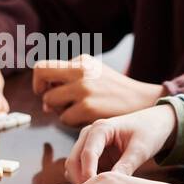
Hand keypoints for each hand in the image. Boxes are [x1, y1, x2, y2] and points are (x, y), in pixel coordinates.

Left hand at [32, 55, 164, 125]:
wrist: (144, 102)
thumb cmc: (116, 92)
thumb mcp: (95, 74)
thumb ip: (70, 81)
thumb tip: (44, 101)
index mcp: (81, 61)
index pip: (43, 66)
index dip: (38, 81)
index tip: (46, 91)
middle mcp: (80, 70)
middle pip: (41, 76)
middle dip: (44, 94)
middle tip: (57, 104)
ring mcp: (84, 88)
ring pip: (51, 101)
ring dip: (60, 111)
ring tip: (79, 112)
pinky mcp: (88, 107)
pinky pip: (64, 119)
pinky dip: (72, 123)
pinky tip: (87, 119)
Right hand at [65, 103, 178, 183]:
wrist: (153, 123)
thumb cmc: (148, 132)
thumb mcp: (140, 149)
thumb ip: (126, 166)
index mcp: (101, 128)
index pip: (87, 154)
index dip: (89, 174)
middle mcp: (88, 134)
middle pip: (73, 161)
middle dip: (81, 181)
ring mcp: (86, 144)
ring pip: (72, 168)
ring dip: (81, 182)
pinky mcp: (90, 155)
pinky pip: (80, 171)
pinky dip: (86, 181)